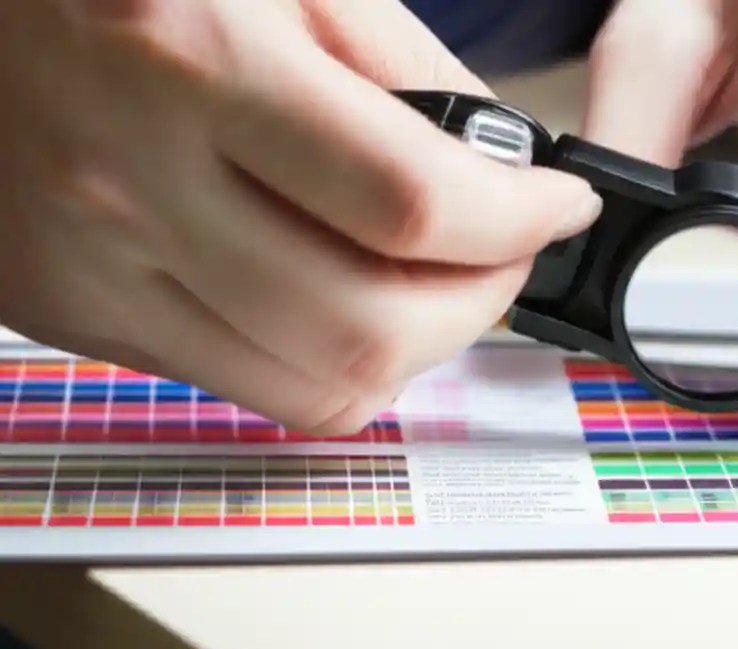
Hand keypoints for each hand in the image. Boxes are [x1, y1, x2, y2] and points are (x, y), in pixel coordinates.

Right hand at [0, 0, 600, 434]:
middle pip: (370, 329)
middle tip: (503, 255)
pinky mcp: (73, 310)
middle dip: (481, 304)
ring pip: (313, 387)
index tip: (555, 206)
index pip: (410, 204)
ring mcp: (93, 266)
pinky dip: (322, 358)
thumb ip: (405, 68)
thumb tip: (502, 167)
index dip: (519, 221)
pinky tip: (332, 293)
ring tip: (429, 285)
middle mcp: (131, 184)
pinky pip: (241, 381)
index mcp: (195, 61)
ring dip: (412, 350)